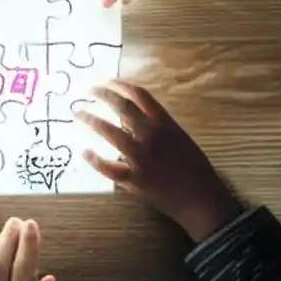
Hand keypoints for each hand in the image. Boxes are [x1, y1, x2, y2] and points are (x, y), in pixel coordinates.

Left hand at [75, 81, 244, 241]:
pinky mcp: (134, 179)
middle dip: (103, 95)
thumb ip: (158, 126)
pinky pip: (109, 167)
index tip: (107, 81)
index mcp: (166, 124)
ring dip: (91, 120)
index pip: (140, 96)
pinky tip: (85, 153)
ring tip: (78, 114)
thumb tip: (131, 117)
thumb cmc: (195, 169)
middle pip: (123, 107)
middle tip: (89, 91)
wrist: (202, 199)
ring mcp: (141, 157)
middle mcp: (152, 136)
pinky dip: (95, 160)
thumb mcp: (179, 139)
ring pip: (111, 132)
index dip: (121, 85)